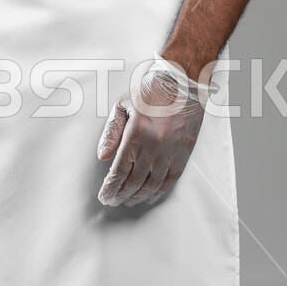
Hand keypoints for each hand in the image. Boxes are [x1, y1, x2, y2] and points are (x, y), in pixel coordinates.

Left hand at [96, 57, 209, 206]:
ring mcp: (170, 152)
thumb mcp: (122, 106)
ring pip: (152, 184)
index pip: (119, 171)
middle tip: (113, 201)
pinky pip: (170, 180)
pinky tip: (150, 197)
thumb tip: (102, 156)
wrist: (183, 84)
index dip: (110, 187)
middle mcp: (153, 146)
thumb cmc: (149, 92)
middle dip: (121, 195)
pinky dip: (159, 192)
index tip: (104, 196)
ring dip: (138, 196)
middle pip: (134, 181)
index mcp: (135, 134)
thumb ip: (111, 132)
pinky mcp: (184, 153)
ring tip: (128, 201)